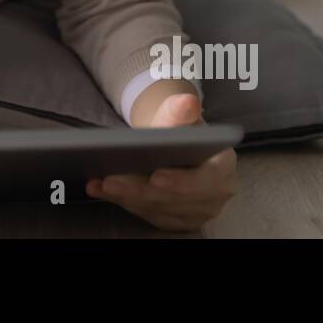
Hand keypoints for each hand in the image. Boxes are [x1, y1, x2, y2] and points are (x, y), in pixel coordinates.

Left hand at [85, 92, 236, 231]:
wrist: (177, 145)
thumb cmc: (181, 130)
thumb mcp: (180, 116)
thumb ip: (181, 111)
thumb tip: (187, 101)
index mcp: (222, 168)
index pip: (206, 180)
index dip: (181, 182)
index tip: (155, 177)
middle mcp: (214, 196)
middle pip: (175, 200)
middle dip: (140, 190)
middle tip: (111, 180)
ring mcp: (195, 212)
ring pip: (158, 209)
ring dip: (126, 197)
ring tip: (100, 183)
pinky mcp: (175, 220)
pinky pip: (147, 215)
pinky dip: (123, 202)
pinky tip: (101, 190)